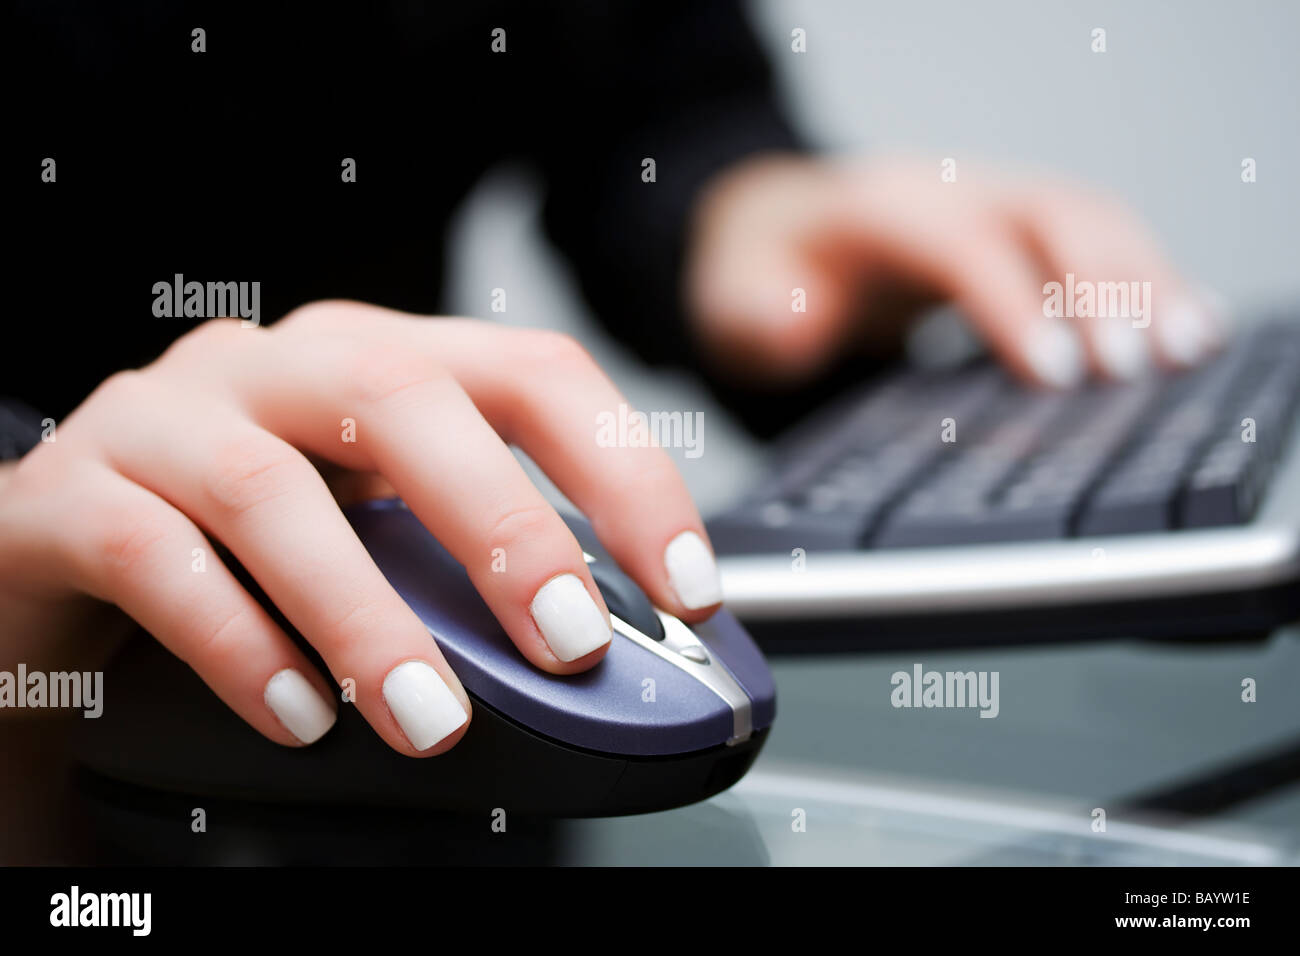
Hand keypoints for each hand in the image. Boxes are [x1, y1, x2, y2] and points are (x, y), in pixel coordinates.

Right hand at [0, 304, 721, 754]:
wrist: (64, 572)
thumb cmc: (248, 558)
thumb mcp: (379, 539)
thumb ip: (465, 572)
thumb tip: (599, 654)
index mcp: (379, 364)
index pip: (529, 374)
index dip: (623, 469)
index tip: (687, 584)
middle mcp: (278, 366)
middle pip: (406, 394)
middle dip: (505, 525)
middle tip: (571, 643)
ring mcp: (165, 418)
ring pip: (273, 487)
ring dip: (368, 614)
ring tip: (432, 719)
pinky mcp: (68, 496)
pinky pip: (156, 556)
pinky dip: (241, 643)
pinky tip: (300, 714)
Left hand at [686, 154, 1221, 386]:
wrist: (777, 226)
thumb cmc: (760, 271)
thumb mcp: (728, 299)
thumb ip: (752, 314)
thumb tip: (794, 321)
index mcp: (879, 208)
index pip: (963, 244)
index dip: (1015, 305)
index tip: (1058, 374)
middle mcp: (949, 190)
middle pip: (1046, 215)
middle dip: (1101, 287)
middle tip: (1140, 369)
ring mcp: (992, 202)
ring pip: (1089, 222)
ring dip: (1146, 281)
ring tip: (1191, 349)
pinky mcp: (1020, 230)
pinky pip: (1097, 240)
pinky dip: (1147, 279)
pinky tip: (1189, 324)